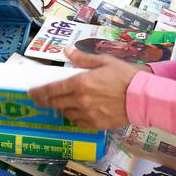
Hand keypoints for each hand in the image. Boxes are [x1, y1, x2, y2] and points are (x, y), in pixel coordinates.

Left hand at [27, 47, 143, 130]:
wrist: (143, 98)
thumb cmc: (125, 76)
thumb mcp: (104, 61)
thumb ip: (83, 58)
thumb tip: (67, 50)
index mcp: (80, 83)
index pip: (52, 89)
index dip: (39, 91)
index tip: (31, 92)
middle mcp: (80, 100)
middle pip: (55, 103)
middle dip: (44, 101)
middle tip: (38, 99)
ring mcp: (87, 114)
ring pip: (65, 113)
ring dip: (60, 108)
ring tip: (59, 103)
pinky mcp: (96, 124)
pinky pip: (77, 122)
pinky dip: (73, 117)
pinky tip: (74, 112)